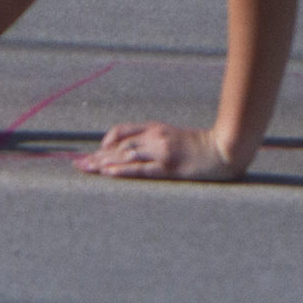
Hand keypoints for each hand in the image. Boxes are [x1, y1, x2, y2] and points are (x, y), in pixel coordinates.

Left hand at [74, 121, 243, 180]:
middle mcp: (154, 137)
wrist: (223, 149)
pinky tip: (110, 174)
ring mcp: (162, 152)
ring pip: (126, 156)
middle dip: (97, 156)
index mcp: (154, 128)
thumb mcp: (173, 135)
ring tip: (88, 170)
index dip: (103, 143)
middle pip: (118, 145)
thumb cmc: (199, 146)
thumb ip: (153, 138)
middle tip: (79, 165)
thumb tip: (131, 149)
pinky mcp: (171, 167)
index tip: (91, 154)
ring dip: (104, 164)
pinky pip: (143, 170)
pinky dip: (124, 171)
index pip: (120, 132)